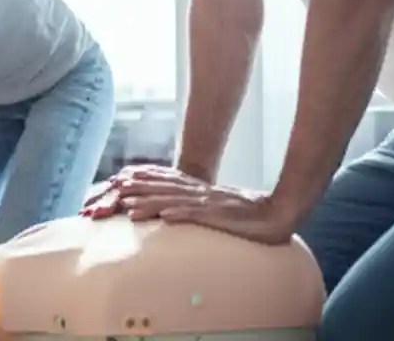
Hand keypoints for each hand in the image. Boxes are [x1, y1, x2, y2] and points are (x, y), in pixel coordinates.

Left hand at [117, 176, 299, 245]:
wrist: (277, 214)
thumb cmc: (248, 216)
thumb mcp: (218, 208)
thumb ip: (198, 205)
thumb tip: (175, 209)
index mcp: (200, 190)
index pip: (168, 179)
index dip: (145, 176)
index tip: (123, 176)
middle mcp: (201, 193)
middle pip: (164, 188)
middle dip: (138, 188)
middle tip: (116, 187)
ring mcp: (209, 203)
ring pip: (174, 201)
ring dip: (150, 202)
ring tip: (129, 206)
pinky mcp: (220, 216)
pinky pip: (198, 215)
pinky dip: (181, 214)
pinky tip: (165, 217)